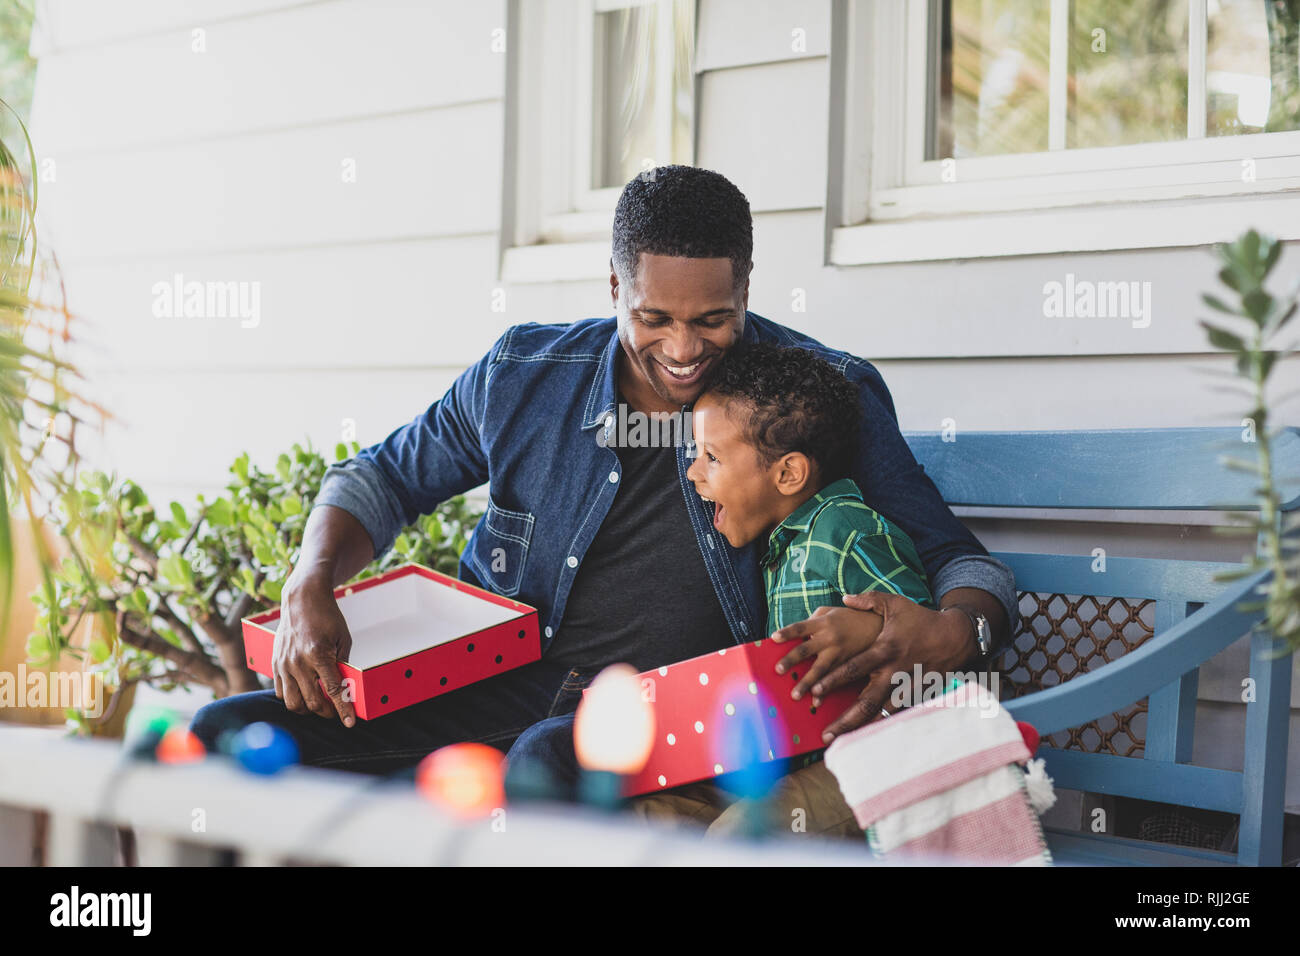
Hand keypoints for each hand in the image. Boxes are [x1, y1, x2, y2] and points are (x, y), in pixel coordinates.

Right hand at [273, 571, 356, 725]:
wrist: (302, 599)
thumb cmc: (327, 617)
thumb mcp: (343, 639)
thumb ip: (342, 664)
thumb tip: (346, 689)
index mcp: (318, 654)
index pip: (333, 690)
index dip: (343, 710)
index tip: (349, 723)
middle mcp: (298, 662)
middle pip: (311, 702)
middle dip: (326, 712)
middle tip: (335, 712)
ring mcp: (284, 664)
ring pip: (292, 702)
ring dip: (307, 709)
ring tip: (318, 704)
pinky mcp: (275, 663)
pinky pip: (280, 691)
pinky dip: (292, 697)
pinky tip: (303, 692)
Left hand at [770, 605, 883, 703]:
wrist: (881, 625)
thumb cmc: (853, 617)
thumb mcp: (833, 611)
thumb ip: (816, 618)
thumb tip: (800, 630)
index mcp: (824, 623)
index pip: (801, 627)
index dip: (788, 632)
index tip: (774, 638)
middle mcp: (830, 638)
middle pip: (807, 650)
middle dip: (791, 660)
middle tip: (778, 670)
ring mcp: (840, 653)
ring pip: (821, 670)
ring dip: (807, 683)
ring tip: (795, 694)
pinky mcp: (850, 665)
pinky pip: (835, 680)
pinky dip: (826, 692)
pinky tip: (816, 704)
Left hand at [806, 592, 974, 743]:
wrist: (956, 636)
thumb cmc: (921, 619)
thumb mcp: (895, 604)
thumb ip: (868, 600)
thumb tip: (844, 598)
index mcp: (885, 650)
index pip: (855, 668)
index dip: (835, 680)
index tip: (815, 690)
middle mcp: (894, 672)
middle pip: (866, 702)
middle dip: (845, 720)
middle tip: (825, 734)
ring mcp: (906, 686)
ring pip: (881, 713)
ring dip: (861, 727)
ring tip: (840, 741)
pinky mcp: (917, 694)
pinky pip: (897, 713)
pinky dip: (881, 724)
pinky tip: (865, 736)